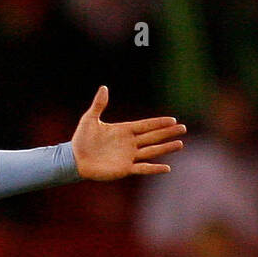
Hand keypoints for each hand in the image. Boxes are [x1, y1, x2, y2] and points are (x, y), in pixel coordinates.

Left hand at [70, 86, 184, 179]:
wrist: (74, 160)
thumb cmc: (81, 140)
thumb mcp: (89, 119)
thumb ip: (98, 105)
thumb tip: (104, 87)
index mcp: (124, 130)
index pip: (146, 125)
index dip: (159, 122)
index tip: (173, 119)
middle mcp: (130, 143)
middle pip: (153, 136)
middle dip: (168, 133)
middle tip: (183, 129)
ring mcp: (128, 156)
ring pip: (152, 151)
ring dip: (165, 148)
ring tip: (180, 144)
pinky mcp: (124, 169)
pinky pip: (142, 168)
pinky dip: (154, 168)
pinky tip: (167, 167)